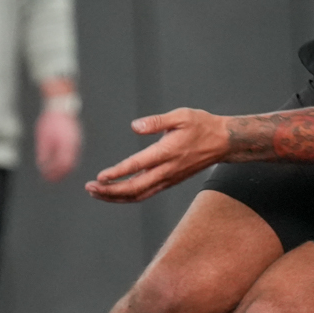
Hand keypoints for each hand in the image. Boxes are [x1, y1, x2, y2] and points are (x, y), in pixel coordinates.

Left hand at [35, 108, 81, 181]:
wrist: (60, 108)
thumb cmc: (50, 122)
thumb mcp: (43, 137)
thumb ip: (43, 153)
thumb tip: (42, 167)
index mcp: (66, 144)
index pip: (63, 165)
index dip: (55, 173)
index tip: (47, 178)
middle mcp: (74, 145)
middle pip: (69, 166)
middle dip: (59, 174)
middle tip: (50, 179)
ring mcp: (76, 143)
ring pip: (72, 162)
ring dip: (63, 169)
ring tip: (52, 174)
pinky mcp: (76, 141)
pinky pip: (72, 156)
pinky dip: (65, 163)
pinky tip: (56, 164)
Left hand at [85, 108, 228, 203]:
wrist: (223, 143)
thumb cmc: (201, 125)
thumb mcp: (181, 115)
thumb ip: (157, 121)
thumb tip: (134, 126)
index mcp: (167, 152)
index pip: (137, 166)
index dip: (118, 173)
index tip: (100, 177)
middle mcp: (167, 170)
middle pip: (135, 188)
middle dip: (110, 191)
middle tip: (89, 188)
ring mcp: (168, 179)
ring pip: (139, 195)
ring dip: (116, 197)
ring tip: (95, 193)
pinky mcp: (169, 182)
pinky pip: (145, 193)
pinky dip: (127, 196)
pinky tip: (113, 193)